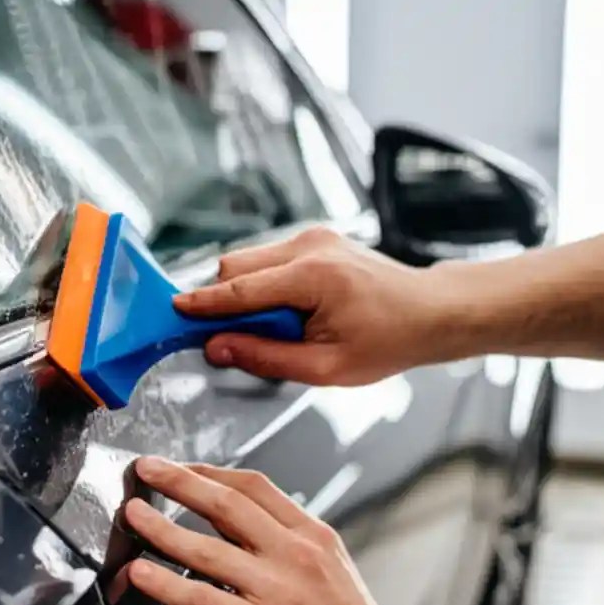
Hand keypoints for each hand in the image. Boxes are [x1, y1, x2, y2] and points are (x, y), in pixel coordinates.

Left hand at [122, 457, 421, 604]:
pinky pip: (200, 598)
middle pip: (225, 502)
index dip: (210, 472)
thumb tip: (249, 529)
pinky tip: (141, 573)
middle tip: (146, 469)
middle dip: (177, 480)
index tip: (183, 467)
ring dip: (158, 526)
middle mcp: (296, 556)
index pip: (255, 487)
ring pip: (204, 547)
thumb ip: (293, 548)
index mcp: (315, 538)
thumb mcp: (334, 575)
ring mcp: (277, 591)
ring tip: (133, 515)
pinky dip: (164, 583)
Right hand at [174, 228, 461, 384]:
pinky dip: (264, 286)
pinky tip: (289, 312)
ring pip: (247, 260)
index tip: (174, 311)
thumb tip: (217, 348)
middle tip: (238, 338)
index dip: (203, 303)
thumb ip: (265, 358)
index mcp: (314, 276)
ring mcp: (312, 237)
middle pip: (235, 266)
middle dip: (226, 303)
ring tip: (280, 328)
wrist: (429, 312)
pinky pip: (267, 260)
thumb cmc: (389, 340)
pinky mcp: (314, 238)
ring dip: (247, 295)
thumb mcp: (325, 367)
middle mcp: (310, 246)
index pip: (241, 290)